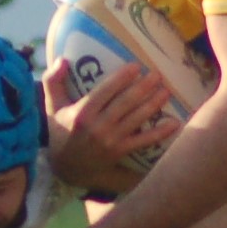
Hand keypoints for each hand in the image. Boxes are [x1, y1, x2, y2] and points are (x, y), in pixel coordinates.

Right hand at [43, 59, 178, 191]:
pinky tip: (174, 123)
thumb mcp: (53, 106)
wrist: (66, 167)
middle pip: (125, 103)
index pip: (105, 91)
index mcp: (82, 112)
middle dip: (143, 87)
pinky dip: (160, 133)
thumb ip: (52, 81)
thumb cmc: (61, 131)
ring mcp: (111, 140)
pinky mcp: (120, 151)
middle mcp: (97, 126)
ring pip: (136, 118)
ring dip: (153, 104)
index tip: (136, 66)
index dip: (122, 78)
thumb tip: (62, 59)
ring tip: (166, 90)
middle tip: (157, 74)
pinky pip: (143, 141)